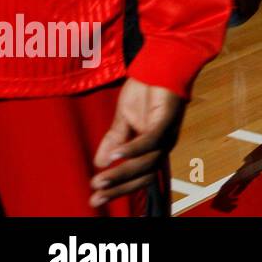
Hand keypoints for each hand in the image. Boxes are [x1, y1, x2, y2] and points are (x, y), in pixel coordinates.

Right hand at [90, 78, 183, 207]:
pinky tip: (115, 155)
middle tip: (95, 198)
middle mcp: (163, 143)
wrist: (159, 61)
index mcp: (153, 146)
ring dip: (122, 172)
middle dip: (118, 188)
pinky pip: (151, 139)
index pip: (138, 175)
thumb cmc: (145, 89)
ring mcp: (167, 131)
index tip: (94, 200)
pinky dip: (133, 149)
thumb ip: (114, 140)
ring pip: (147, 161)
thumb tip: (99, 163)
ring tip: (100, 180)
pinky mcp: (167, 117)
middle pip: (144, 174)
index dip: (118, 189)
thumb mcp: (123, 118)